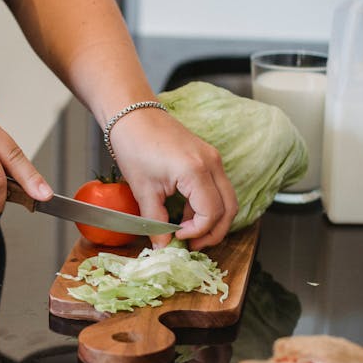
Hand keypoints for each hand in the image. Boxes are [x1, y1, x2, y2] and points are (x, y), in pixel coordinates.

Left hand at [107, 108, 237, 249]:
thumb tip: (162, 246)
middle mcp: (212, 163)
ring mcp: (213, 159)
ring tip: (189, 232)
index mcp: (196, 171)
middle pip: (229, 209)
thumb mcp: (143, 190)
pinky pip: (217, 187)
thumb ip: (155, 222)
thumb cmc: (135, 145)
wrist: (133, 115)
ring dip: (213, 220)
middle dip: (214, 232)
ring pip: (227, 199)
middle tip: (193, 245)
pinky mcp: (208, 157)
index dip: (198, 232)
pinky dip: (208, 205)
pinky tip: (186, 214)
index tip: (178, 237)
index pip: (212, 213)